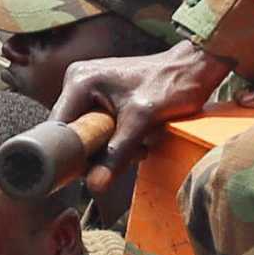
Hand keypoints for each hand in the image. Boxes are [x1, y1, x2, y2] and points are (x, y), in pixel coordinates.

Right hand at [53, 42, 232, 193]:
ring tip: (138, 147)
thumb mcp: (141, 122)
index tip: (84, 171)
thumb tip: (94, 187)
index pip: (58, 128)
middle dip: (95, 150)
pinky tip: (137, 139)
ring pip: (87, 130)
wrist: (195, 67)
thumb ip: (115, 155)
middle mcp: (77, 81)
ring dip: (108, 146)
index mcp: (78, 82)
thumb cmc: (171, 85)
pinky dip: (115, 137)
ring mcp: (89, 86)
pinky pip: (99, 123)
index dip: (67, 153)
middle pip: (72, 131)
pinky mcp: (102, 92)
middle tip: (125, 156)